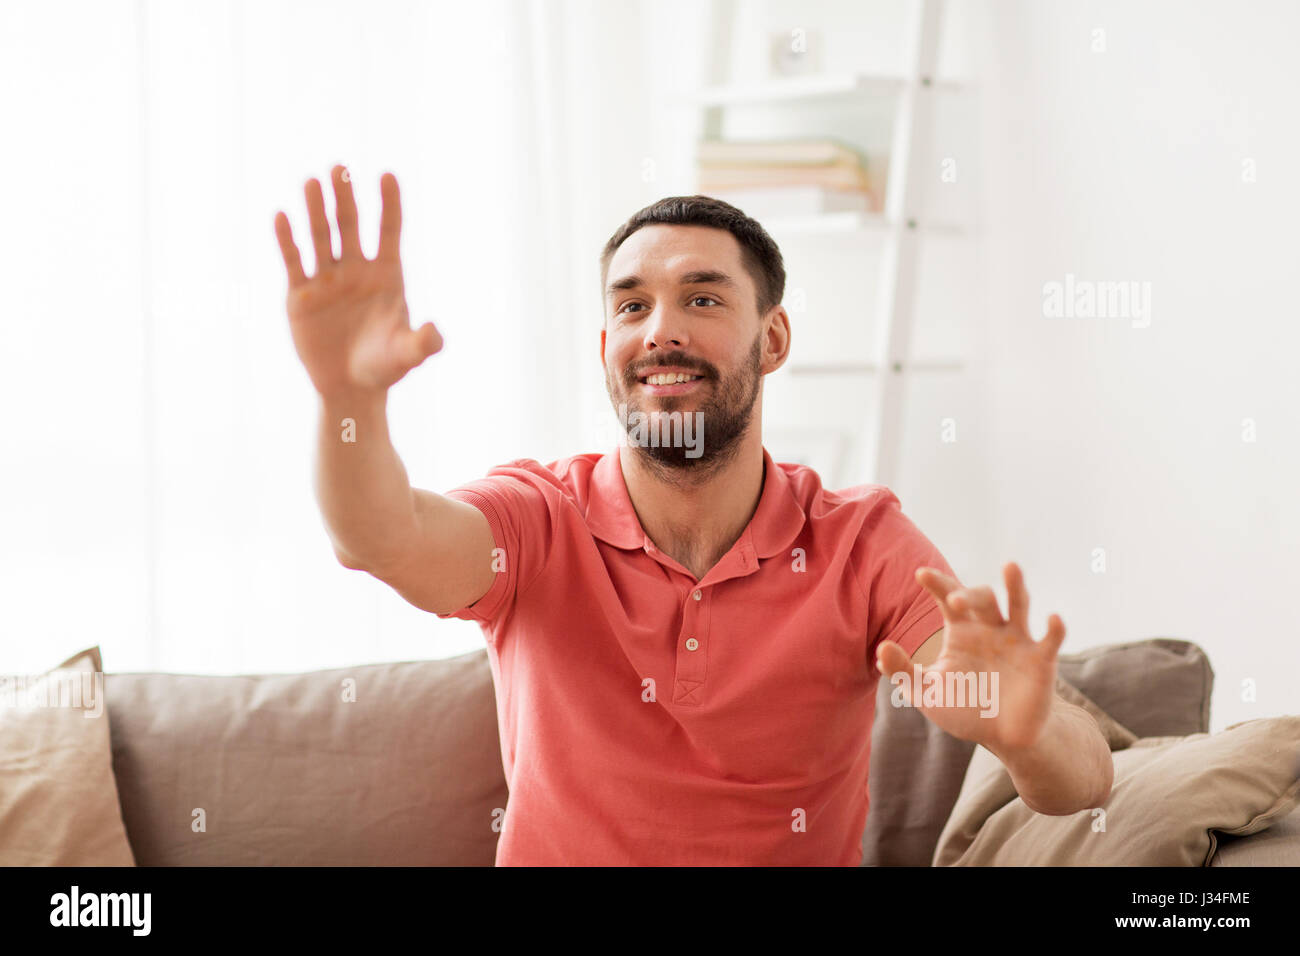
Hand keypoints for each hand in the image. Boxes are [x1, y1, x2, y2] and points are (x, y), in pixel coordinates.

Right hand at [274, 166, 442, 398]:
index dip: (390, 204)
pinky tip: (282, 215)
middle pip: (350, 226)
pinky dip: (288, 240)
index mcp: (387, 276)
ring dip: (316, 209)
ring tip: (312, 180)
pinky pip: (295, 262)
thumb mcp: (408, 356)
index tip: (388, 175)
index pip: (389, 231)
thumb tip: (435, 333)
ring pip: (321, 237)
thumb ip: (424, 343)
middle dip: (345, 197)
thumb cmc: (385, 368)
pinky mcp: (302, 296)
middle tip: (340, 168)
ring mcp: (328, 280)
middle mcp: (356, 270)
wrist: (350, 389)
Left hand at [874, 563, 1065, 753]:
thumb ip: (903, 671)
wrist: (1002, 736)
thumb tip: (881, 648)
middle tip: (955, 600)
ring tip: (1010, 567)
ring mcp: (1018, 640)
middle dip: (968, 595)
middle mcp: (990, 628)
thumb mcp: (928, 693)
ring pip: (1018, 605)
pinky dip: (1054, 628)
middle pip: (981, 598)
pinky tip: (1052, 619)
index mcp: (962, 630)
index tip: (920, 574)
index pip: (949, 598)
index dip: (937, 585)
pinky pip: (1050, 640)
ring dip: (1015, 586)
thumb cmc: (964, 708)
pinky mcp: (1041, 660)